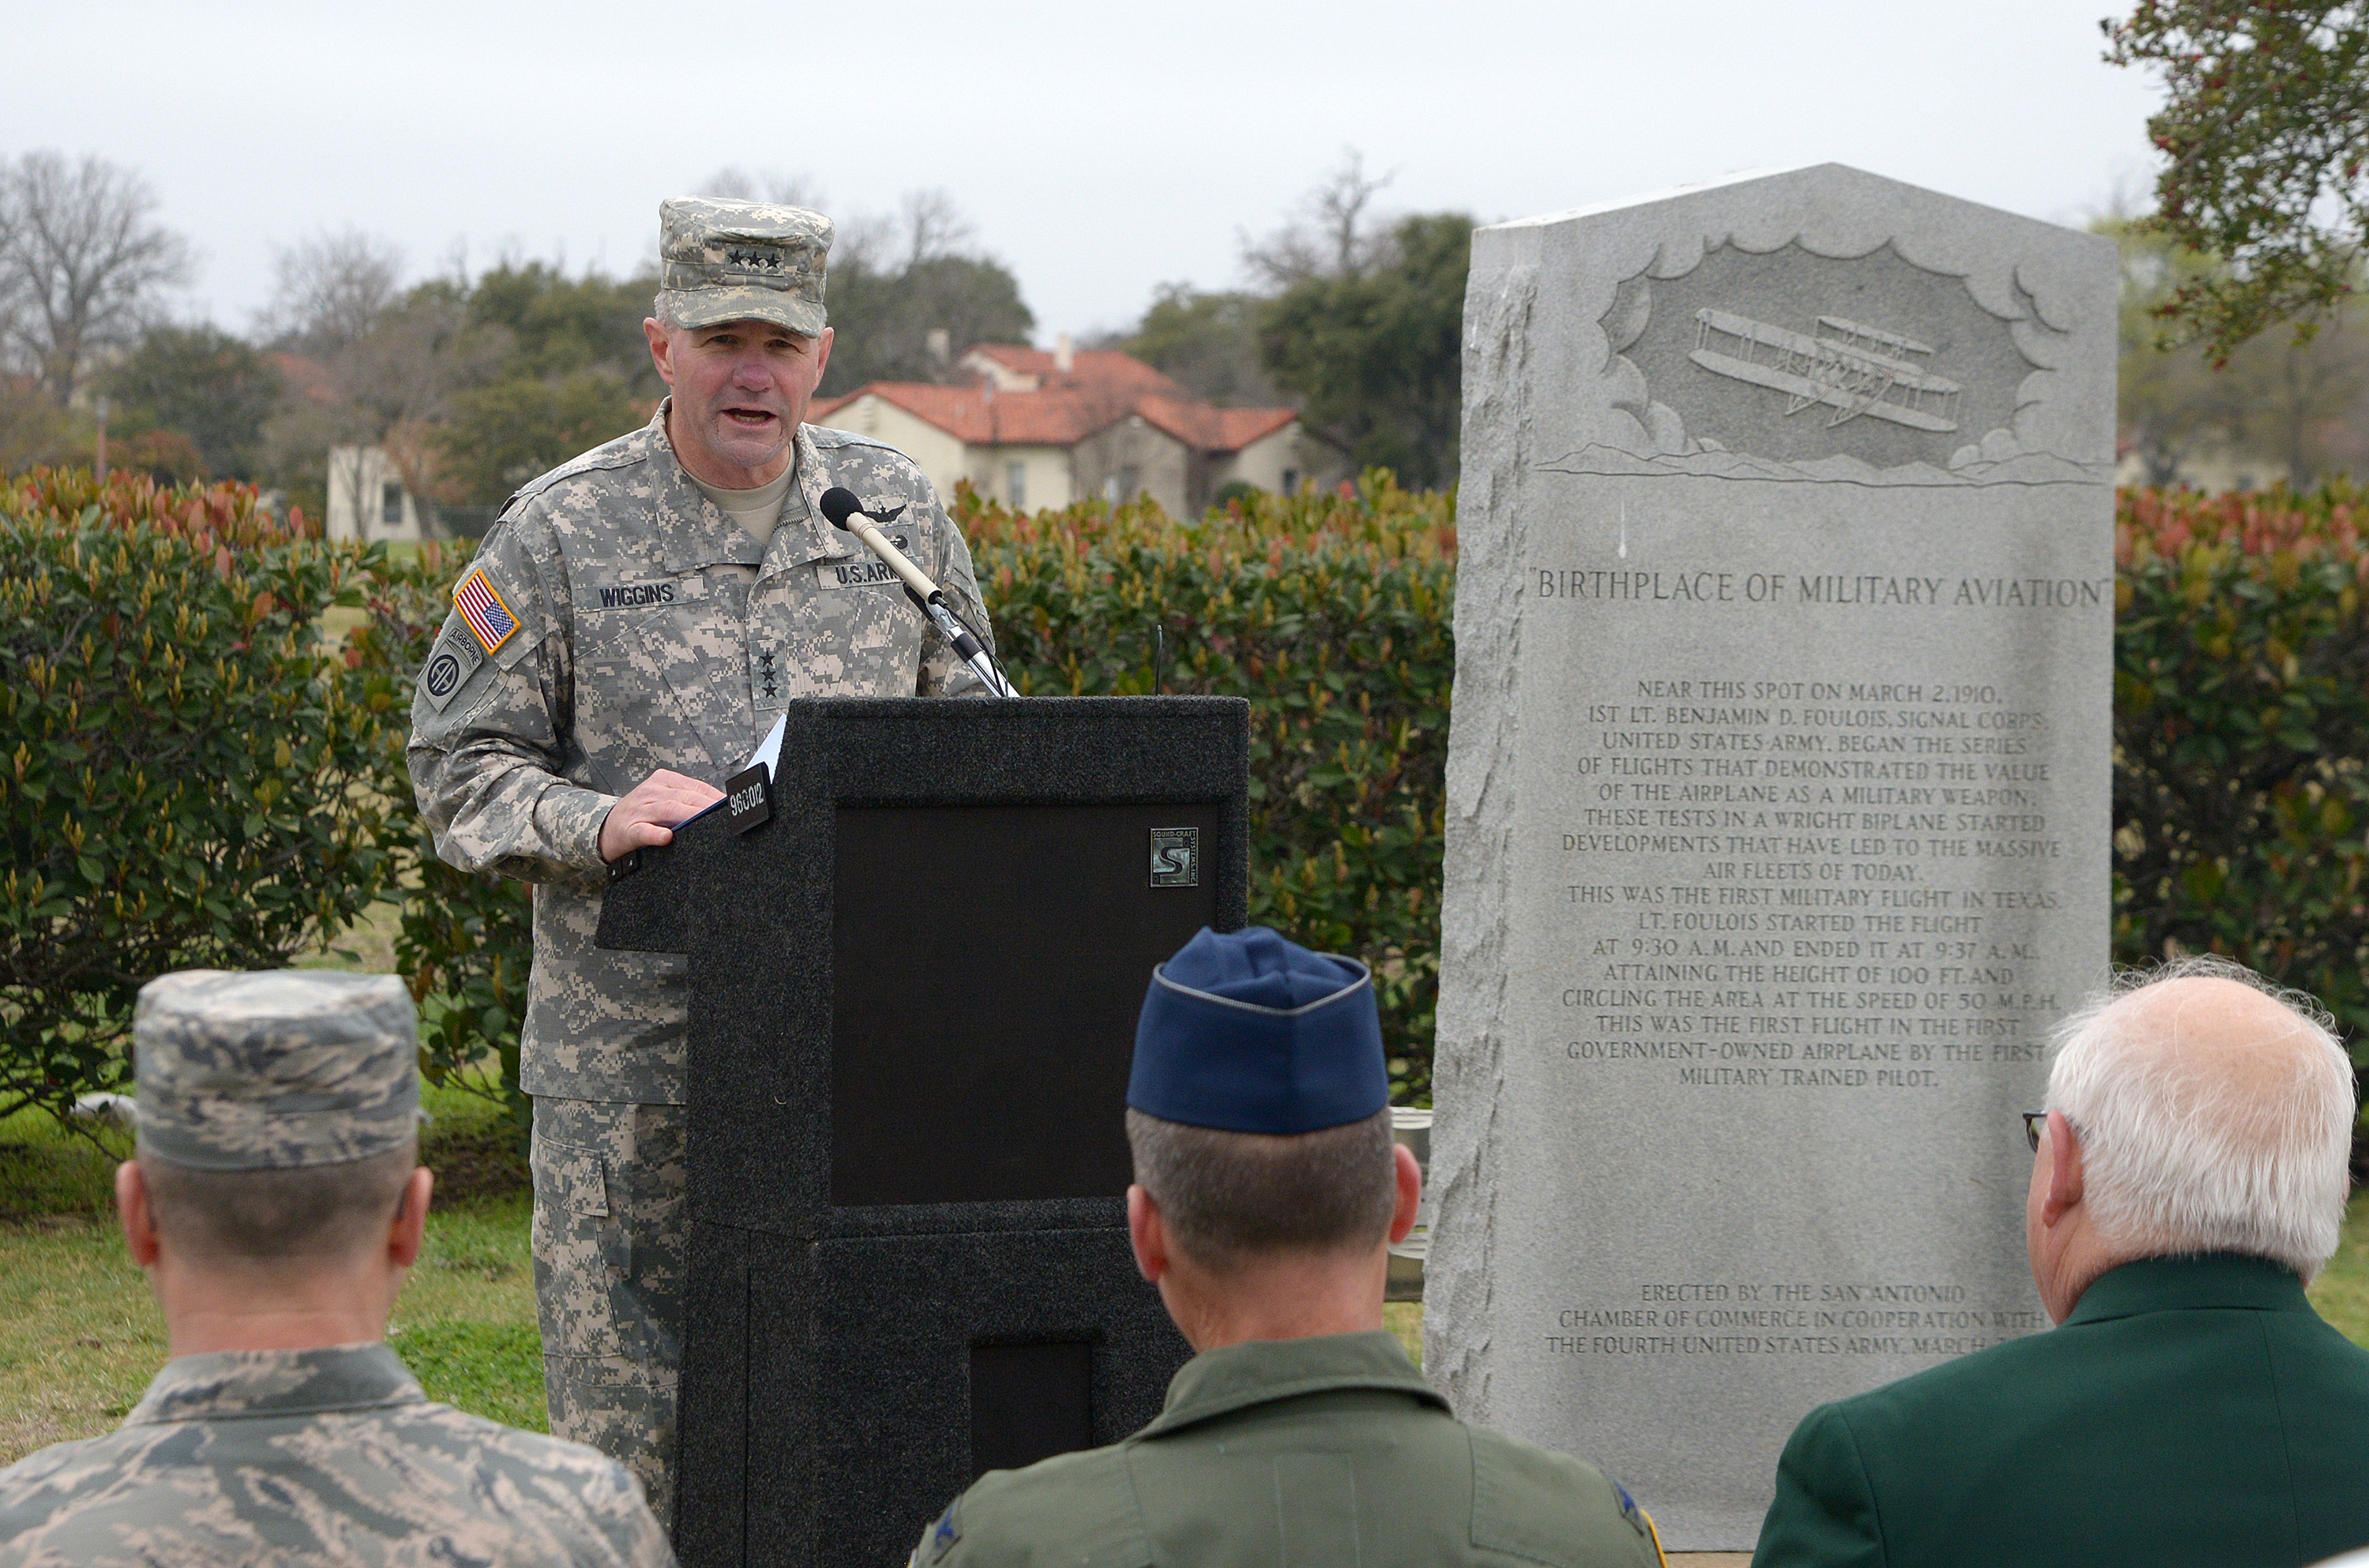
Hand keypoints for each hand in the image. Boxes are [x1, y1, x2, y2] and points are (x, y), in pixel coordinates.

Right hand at [599, 769, 724, 861]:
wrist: (604, 829)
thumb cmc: (641, 816)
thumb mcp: (663, 800)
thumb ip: (688, 801)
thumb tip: (722, 807)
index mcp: (664, 781)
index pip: (697, 787)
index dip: (717, 798)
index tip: (734, 806)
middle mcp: (652, 792)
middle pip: (686, 797)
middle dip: (709, 807)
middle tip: (729, 818)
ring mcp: (640, 810)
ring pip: (669, 810)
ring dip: (689, 816)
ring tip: (707, 823)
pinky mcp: (629, 830)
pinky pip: (644, 831)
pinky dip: (656, 834)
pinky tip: (667, 838)